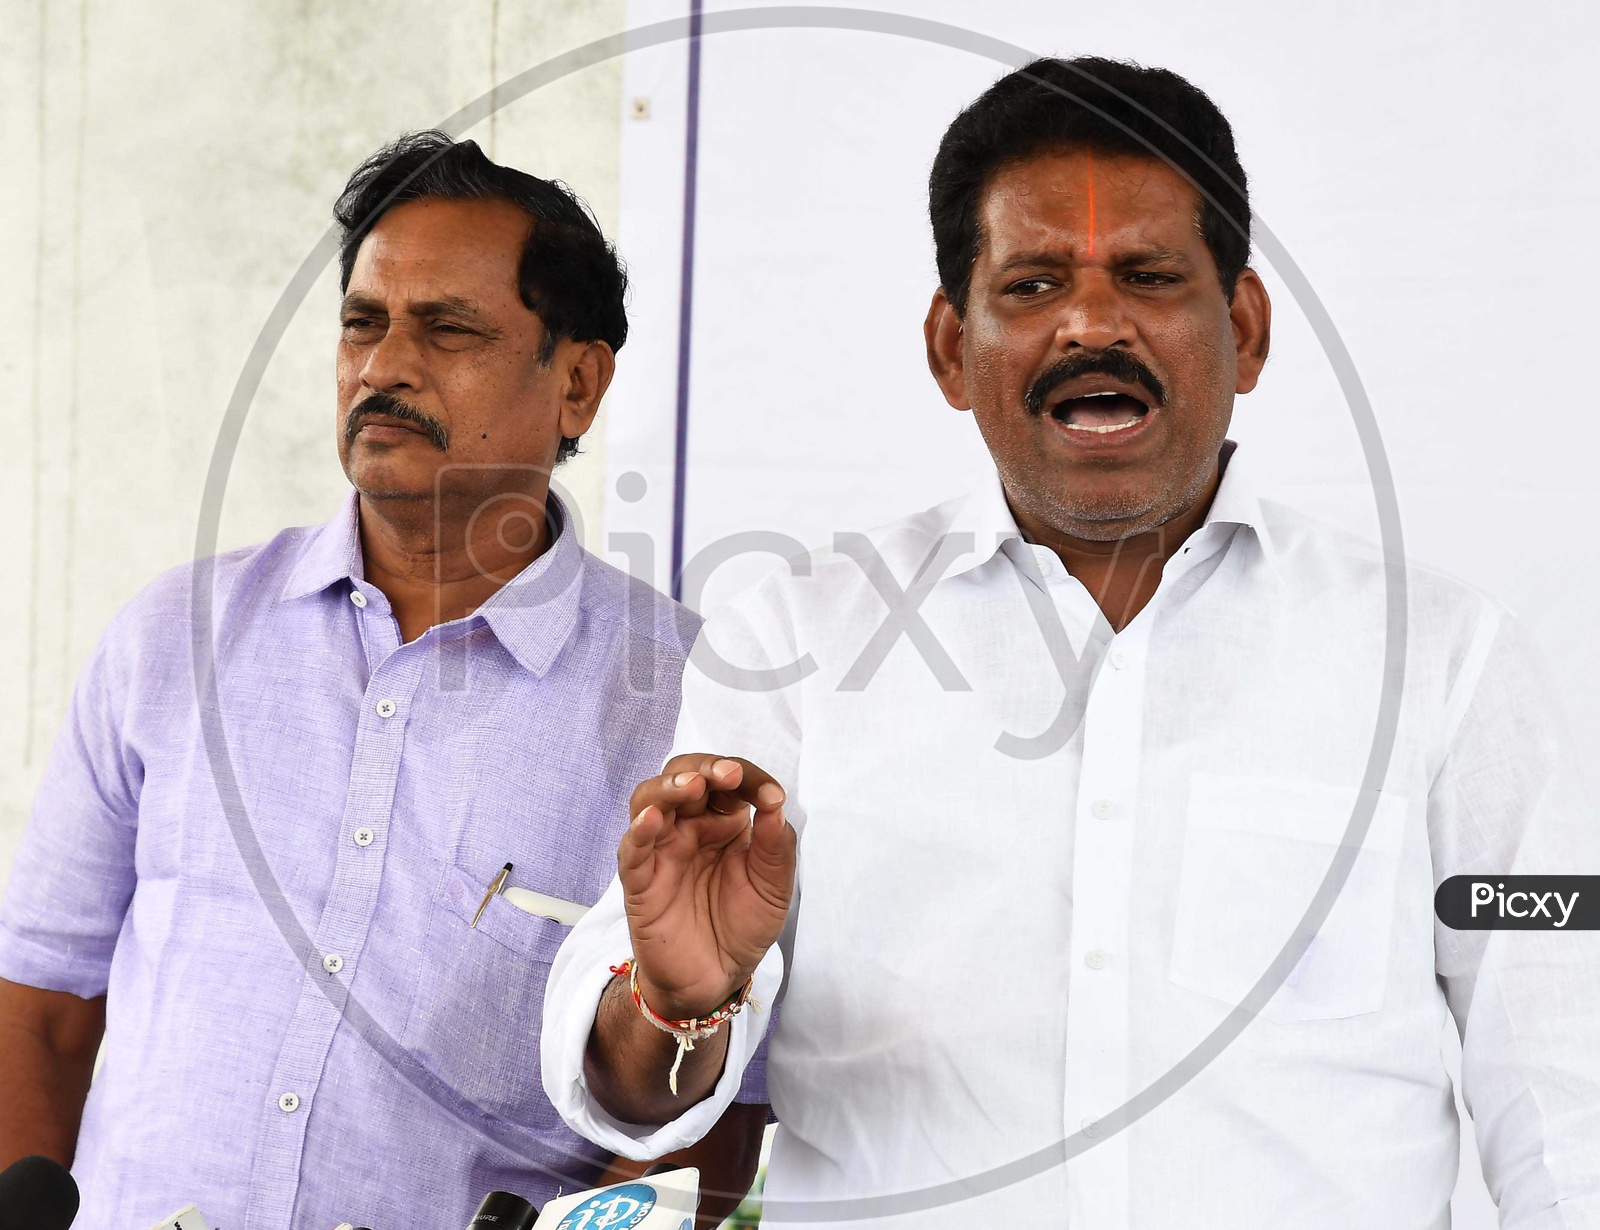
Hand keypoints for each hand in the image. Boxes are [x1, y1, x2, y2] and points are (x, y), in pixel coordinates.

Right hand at [619, 755, 795, 1019]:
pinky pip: (632, 849)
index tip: (772, 796)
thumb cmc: (743, 926)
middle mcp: (690, 828)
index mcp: (724, 821)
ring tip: (692, 784)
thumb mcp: (773, 886)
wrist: (718, 978)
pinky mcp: (640, 881)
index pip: (728, 781)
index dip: (749, 779)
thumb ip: (776, 846)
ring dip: (669, 786)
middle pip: (683, 776)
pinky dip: (639, 830)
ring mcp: (662, 851)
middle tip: (729, 774)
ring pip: (650, 801)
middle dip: (705, 767)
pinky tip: (654, 819)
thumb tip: (775, 803)